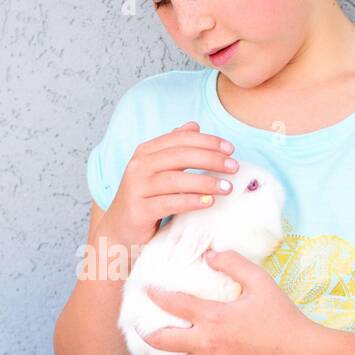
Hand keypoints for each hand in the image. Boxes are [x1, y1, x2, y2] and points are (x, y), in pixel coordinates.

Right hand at [99, 120, 238, 251]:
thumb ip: (173, 148)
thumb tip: (194, 126)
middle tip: (234, 167)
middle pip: (180, 156)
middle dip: (211, 159)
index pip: (180, 139)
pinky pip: (170, 203)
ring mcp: (137, 188)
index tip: (230, 149)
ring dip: (205, 182)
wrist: (120, 228)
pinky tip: (209, 202)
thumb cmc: (144, 198)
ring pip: (175, 179)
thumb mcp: (157, 169)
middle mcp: (139, 166)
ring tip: (227, 187)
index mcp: (146, 151)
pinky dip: (191, 201)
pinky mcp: (139, 210)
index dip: (207, 141)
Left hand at [140, 249, 322, 354]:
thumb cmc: (281, 316)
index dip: (156, 294)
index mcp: (214, 317)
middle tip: (138, 324)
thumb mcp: (261, 281)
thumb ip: (233, 263)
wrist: (301, 353)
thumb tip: (209, 254)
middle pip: (162, 341)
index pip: (174, 304)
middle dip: (145, 332)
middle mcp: (207, 344)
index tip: (146, 288)